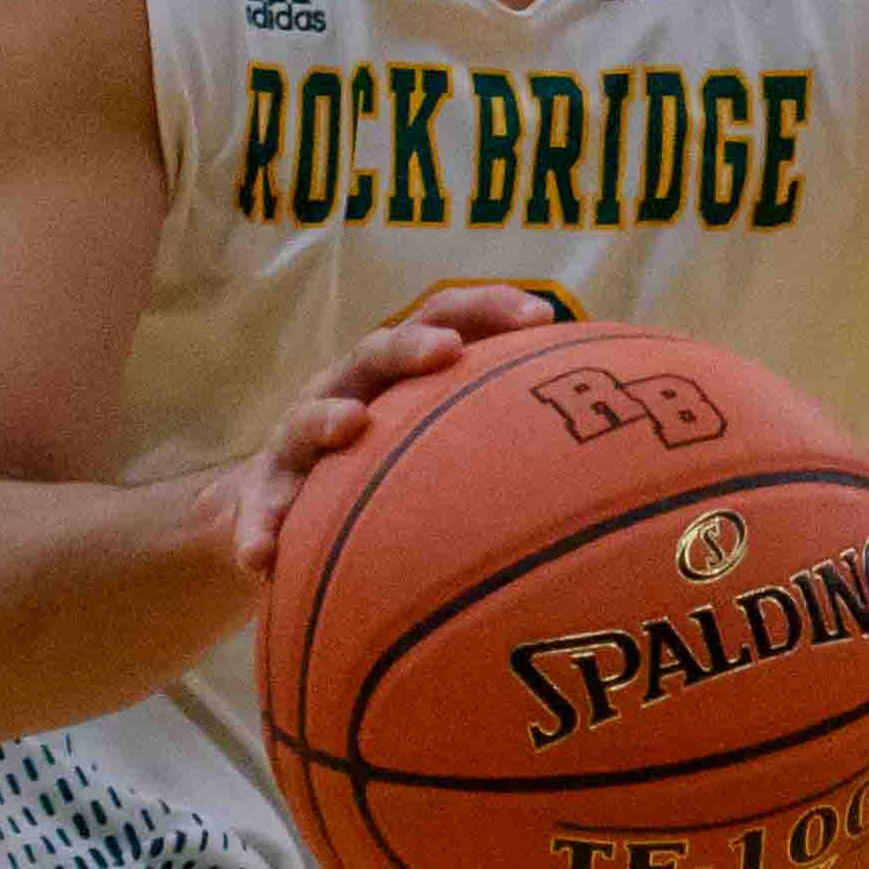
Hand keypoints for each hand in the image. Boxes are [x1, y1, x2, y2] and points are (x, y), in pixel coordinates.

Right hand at [207, 283, 564, 586]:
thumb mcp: (433, 439)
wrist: (279, 506)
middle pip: (377, 352)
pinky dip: (259, 529)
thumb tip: (610, 447)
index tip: (541, 319)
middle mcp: (348, 391)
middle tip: (447, 353)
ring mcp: (299, 440)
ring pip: (306, 418)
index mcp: (397, 372)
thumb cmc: (382, 466)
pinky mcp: (264, 492)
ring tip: (349, 426)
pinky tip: (263, 557)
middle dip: (413, 347)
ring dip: (327, 418)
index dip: (489, 310)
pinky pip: (258, 510)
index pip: (445, 321)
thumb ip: (496, 430)